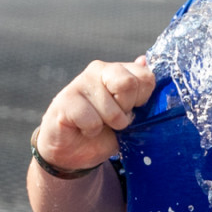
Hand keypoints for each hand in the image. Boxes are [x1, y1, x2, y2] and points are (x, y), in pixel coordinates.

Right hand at [34, 57, 155, 173]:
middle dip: (125, 110)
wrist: (71, 150)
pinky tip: (82, 128)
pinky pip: (93, 122)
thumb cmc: (103, 131)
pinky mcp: (65, 100)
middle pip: (128, 84)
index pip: (145, 76)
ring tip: (95, 124)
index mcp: (117, 70)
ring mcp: (80, 82)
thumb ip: (139, 92)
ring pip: (112, 110)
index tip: (130, 109)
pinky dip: (91, 132)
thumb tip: (144, 60)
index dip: (143, 100)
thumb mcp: (129, 114)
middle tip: (113, 118)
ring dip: (108, 126)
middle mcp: (99, 70)